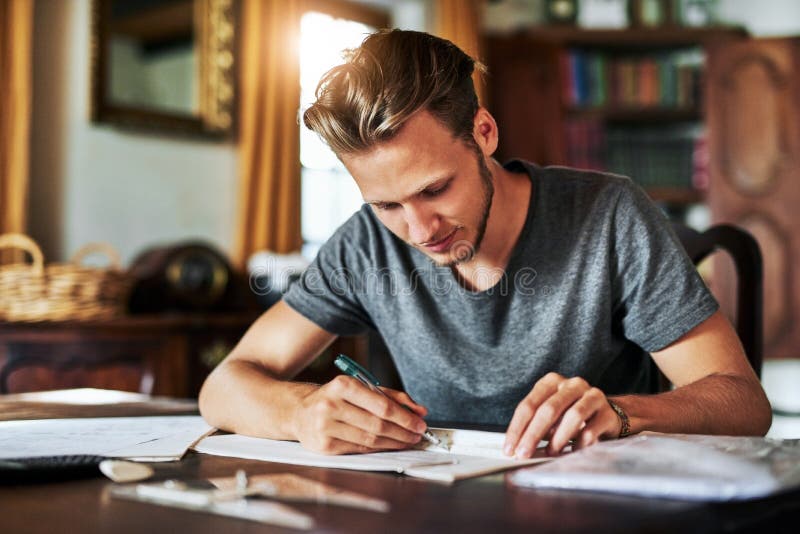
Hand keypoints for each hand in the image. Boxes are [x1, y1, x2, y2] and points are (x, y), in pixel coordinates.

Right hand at [292, 375, 428, 454]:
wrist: (299, 412)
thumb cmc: (335, 398)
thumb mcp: (360, 388)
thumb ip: (391, 396)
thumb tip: (419, 410)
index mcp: (342, 385)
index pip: (381, 405)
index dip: (405, 417)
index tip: (420, 422)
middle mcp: (331, 404)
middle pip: (377, 424)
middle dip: (403, 431)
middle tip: (418, 434)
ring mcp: (325, 427)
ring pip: (369, 439)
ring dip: (394, 442)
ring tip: (408, 441)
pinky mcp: (324, 446)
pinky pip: (358, 449)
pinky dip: (378, 449)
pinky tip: (389, 446)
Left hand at [503, 373, 621, 457]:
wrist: (607, 415)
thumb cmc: (570, 416)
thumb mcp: (551, 416)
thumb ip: (534, 426)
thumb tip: (517, 447)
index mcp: (552, 382)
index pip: (529, 405)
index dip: (517, 428)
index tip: (509, 449)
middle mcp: (572, 384)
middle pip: (548, 409)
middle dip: (533, 435)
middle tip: (523, 454)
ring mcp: (592, 396)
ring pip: (573, 416)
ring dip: (558, 438)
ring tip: (550, 453)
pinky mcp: (608, 412)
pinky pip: (591, 430)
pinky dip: (579, 444)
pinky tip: (572, 451)